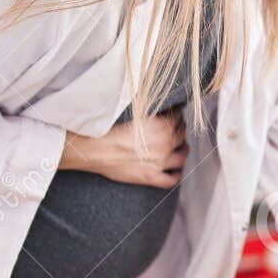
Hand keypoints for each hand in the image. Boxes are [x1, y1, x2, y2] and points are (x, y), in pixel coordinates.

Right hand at [60, 110, 186, 188]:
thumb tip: (155, 98)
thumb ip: (148, 105)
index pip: (178, 116)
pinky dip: (176, 175)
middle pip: (181, 134)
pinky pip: (170, 180)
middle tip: (176, 126)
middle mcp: (166, 143)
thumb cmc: (109, 126)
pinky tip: (175, 171)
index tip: (173, 111)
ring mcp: (160, 162)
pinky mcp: (151, 177)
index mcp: (163, 125)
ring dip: (183, 150)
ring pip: (181, 156)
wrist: (94, 148)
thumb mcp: (133, 109)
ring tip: (182, 147)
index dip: (176, 113)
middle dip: (179, 128)